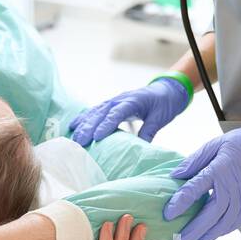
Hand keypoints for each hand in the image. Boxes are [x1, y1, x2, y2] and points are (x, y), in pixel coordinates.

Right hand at [68, 77, 189, 146]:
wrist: (167, 90)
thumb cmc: (165, 103)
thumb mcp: (160, 118)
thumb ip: (149, 131)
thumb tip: (140, 149)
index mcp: (133, 100)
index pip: (116, 113)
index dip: (106, 125)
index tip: (96, 137)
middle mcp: (120, 99)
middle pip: (101, 112)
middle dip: (89, 127)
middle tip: (79, 141)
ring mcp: (114, 101)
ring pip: (95, 111)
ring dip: (83, 124)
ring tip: (74, 137)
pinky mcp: (112, 105)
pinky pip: (95, 111)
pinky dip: (84, 118)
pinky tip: (74, 126)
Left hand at [161, 114, 240, 239]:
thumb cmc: (238, 144)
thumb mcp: (213, 145)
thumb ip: (193, 162)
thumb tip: (174, 176)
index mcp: (220, 169)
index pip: (196, 188)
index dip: (180, 203)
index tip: (167, 214)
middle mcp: (232, 187)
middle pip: (211, 213)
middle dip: (194, 230)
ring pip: (223, 224)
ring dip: (207, 237)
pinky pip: (234, 224)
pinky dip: (220, 233)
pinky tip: (209, 238)